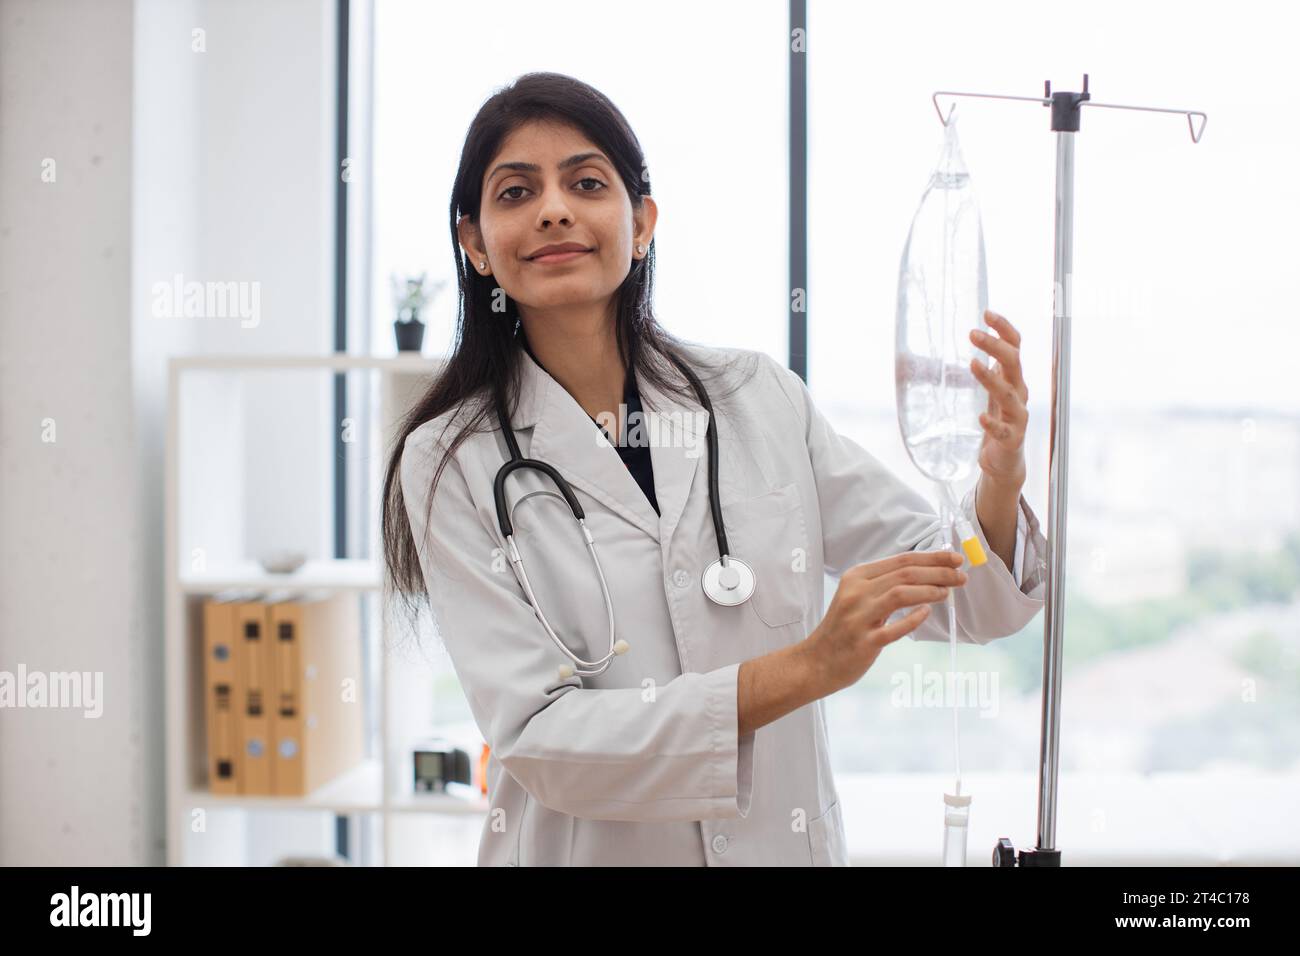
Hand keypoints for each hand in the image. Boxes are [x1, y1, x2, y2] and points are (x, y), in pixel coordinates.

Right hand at [803, 550, 967, 695]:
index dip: (931, 558)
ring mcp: (859, 617)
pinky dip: (913, 619)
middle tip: (961, 576)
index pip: (901, 560)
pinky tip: (926, 614)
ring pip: (900, 594)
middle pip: (905, 574)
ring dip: (930, 591)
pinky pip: (894, 628)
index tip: (955, 559)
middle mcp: (856, 592)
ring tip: (948, 593)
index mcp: (856, 576)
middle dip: (938, 573)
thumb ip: (884, 584)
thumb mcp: (857, 597)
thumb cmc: (843, 629)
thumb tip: (925, 573)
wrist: (816, 662)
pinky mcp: (864, 641)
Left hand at [969, 309, 1027, 487]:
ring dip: (990, 378)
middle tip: (972, 333)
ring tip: (973, 364)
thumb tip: (976, 339)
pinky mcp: (1011, 439)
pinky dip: (992, 424)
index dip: (1004, 329)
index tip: (986, 313)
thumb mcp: (994, 389)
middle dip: (995, 346)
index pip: (1015, 347)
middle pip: (1013, 364)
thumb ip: (990, 368)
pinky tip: (981, 417)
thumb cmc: (998, 419)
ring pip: (1008, 394)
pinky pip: (1003, 430)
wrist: (1005, 460)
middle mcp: (1019, 393)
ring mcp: (1017, 417)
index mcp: (1014, 378)